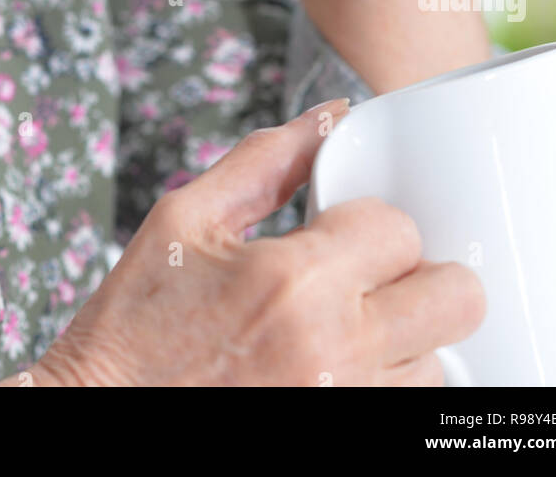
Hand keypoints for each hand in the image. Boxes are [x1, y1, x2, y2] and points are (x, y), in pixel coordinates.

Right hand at [18, 100, 485, 386]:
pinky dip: (389, 386)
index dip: (375, 223)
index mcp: (292, 280)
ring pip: (438, 366)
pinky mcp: (343, 439)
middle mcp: (331, 350)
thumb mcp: (185, 219)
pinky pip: (408, 412)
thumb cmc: (133, 326)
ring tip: (352, 331)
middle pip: (455, 300)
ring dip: (407, 341)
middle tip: (379, 277)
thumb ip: (265, 161)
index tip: (344, 234)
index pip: (400, 230)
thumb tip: (329, 116)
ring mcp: (343, 408)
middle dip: (425, 276)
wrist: (100, 412)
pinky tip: (344, 369)